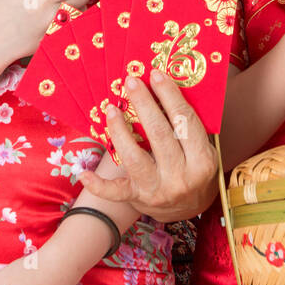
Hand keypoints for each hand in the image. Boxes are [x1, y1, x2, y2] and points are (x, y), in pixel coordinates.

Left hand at [77, 71, 218, 221]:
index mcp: (202, 161)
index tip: (156, 75)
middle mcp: (181, 177)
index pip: (185, 121)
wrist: (190, 209)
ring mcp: (158, 190)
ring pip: (134, 157)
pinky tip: (82, 173)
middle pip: (160, 134)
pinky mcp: (138, 199)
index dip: (170, 96)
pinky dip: (98, 185)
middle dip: (144, 103)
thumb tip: (163, 88)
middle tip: (131, 81)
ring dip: (120, 131)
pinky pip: (115, 192)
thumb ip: (188, 126)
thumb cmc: (195, 169)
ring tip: (111, 109)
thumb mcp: (203, 149)